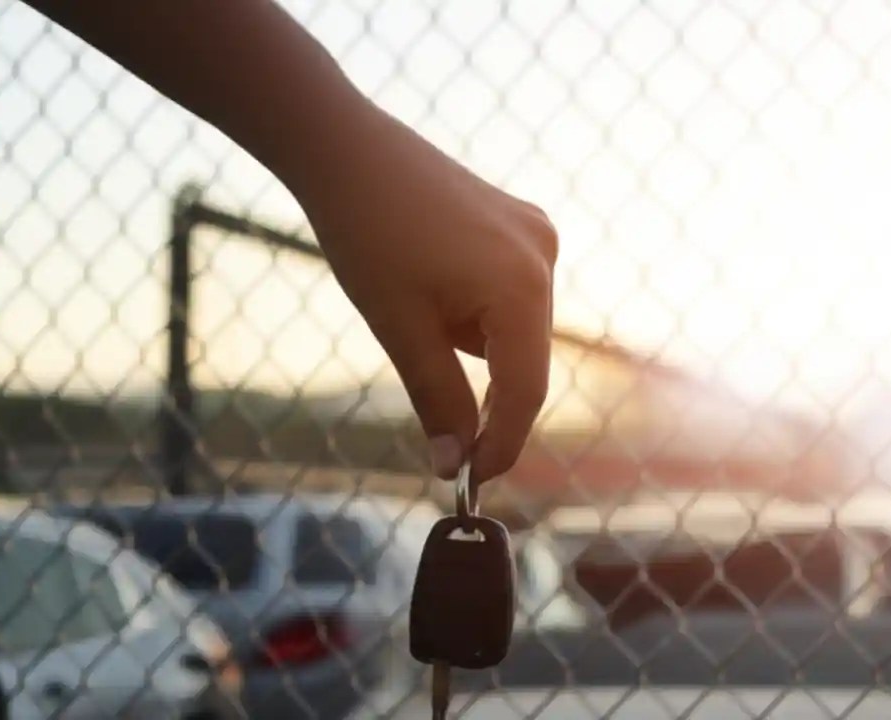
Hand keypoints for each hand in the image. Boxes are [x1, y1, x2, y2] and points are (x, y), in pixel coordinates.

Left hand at [291, 104, 556, 484]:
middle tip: (442, 433)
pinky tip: (434, 290)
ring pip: (517, 328)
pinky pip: (512, 292)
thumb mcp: (400, 331)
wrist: (346, 149)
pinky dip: (481, 313)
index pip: (525, 390)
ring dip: (478, 348)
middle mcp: (544, 258)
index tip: (473, 480)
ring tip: (416, 316)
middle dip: (487, 395)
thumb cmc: (367, 236)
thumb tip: (454, 466)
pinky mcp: (523, 222)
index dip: (503, 443)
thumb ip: (437, 401)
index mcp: (522, 288)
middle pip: (526, 360)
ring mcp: (538, 235)